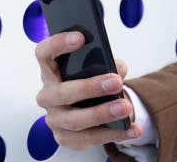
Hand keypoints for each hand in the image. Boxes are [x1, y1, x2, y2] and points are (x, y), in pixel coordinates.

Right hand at [35, 31, 142, 149]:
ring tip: (125, 108)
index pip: (44, 53)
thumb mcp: (97, 69)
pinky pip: (89, 139)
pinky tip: (132, 129)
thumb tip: (118, 69)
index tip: (81, 37)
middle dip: (89, 87)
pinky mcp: (65, 138)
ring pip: (74, 120)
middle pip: (62, 92)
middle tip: (116, 82)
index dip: (58, 43)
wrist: (87, 111)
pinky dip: (114, 134)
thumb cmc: (90, 82)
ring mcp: (54, 119)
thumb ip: (107, 63)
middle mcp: (47, 95)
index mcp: (51, 71)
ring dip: (102, 114)